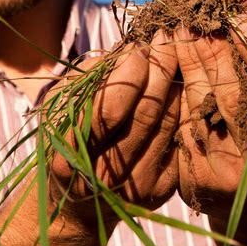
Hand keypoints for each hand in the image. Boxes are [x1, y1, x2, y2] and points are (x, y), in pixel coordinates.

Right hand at [50, 31, 180, 218]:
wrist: (78, 204)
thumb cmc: (68, 141)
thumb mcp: (63, 109)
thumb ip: (91, 79)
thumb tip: (130, 50)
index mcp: (73, 156)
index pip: (110, 108)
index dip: (129, 73)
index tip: (140, 46)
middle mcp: (107, 176)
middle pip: (146, 113)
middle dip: (160, 69)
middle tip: (167, 40)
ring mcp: (137, 186)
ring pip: (168, 123)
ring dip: (176, 83)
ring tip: (177, 55)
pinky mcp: (162, 190)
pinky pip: (179, 138)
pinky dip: (183, 107)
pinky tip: (181, 85)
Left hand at [173, 18, 246, 224]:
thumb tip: (246, 28)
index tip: (241, 21)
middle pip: (235, 94)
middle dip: (215, 51)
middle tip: (200, 19)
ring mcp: (225, 173)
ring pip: (203, 104)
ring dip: (189, 63)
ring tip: (180, 31)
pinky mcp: (194, 178)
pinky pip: (183, 122)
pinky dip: (175, 89)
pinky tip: (168, 62)